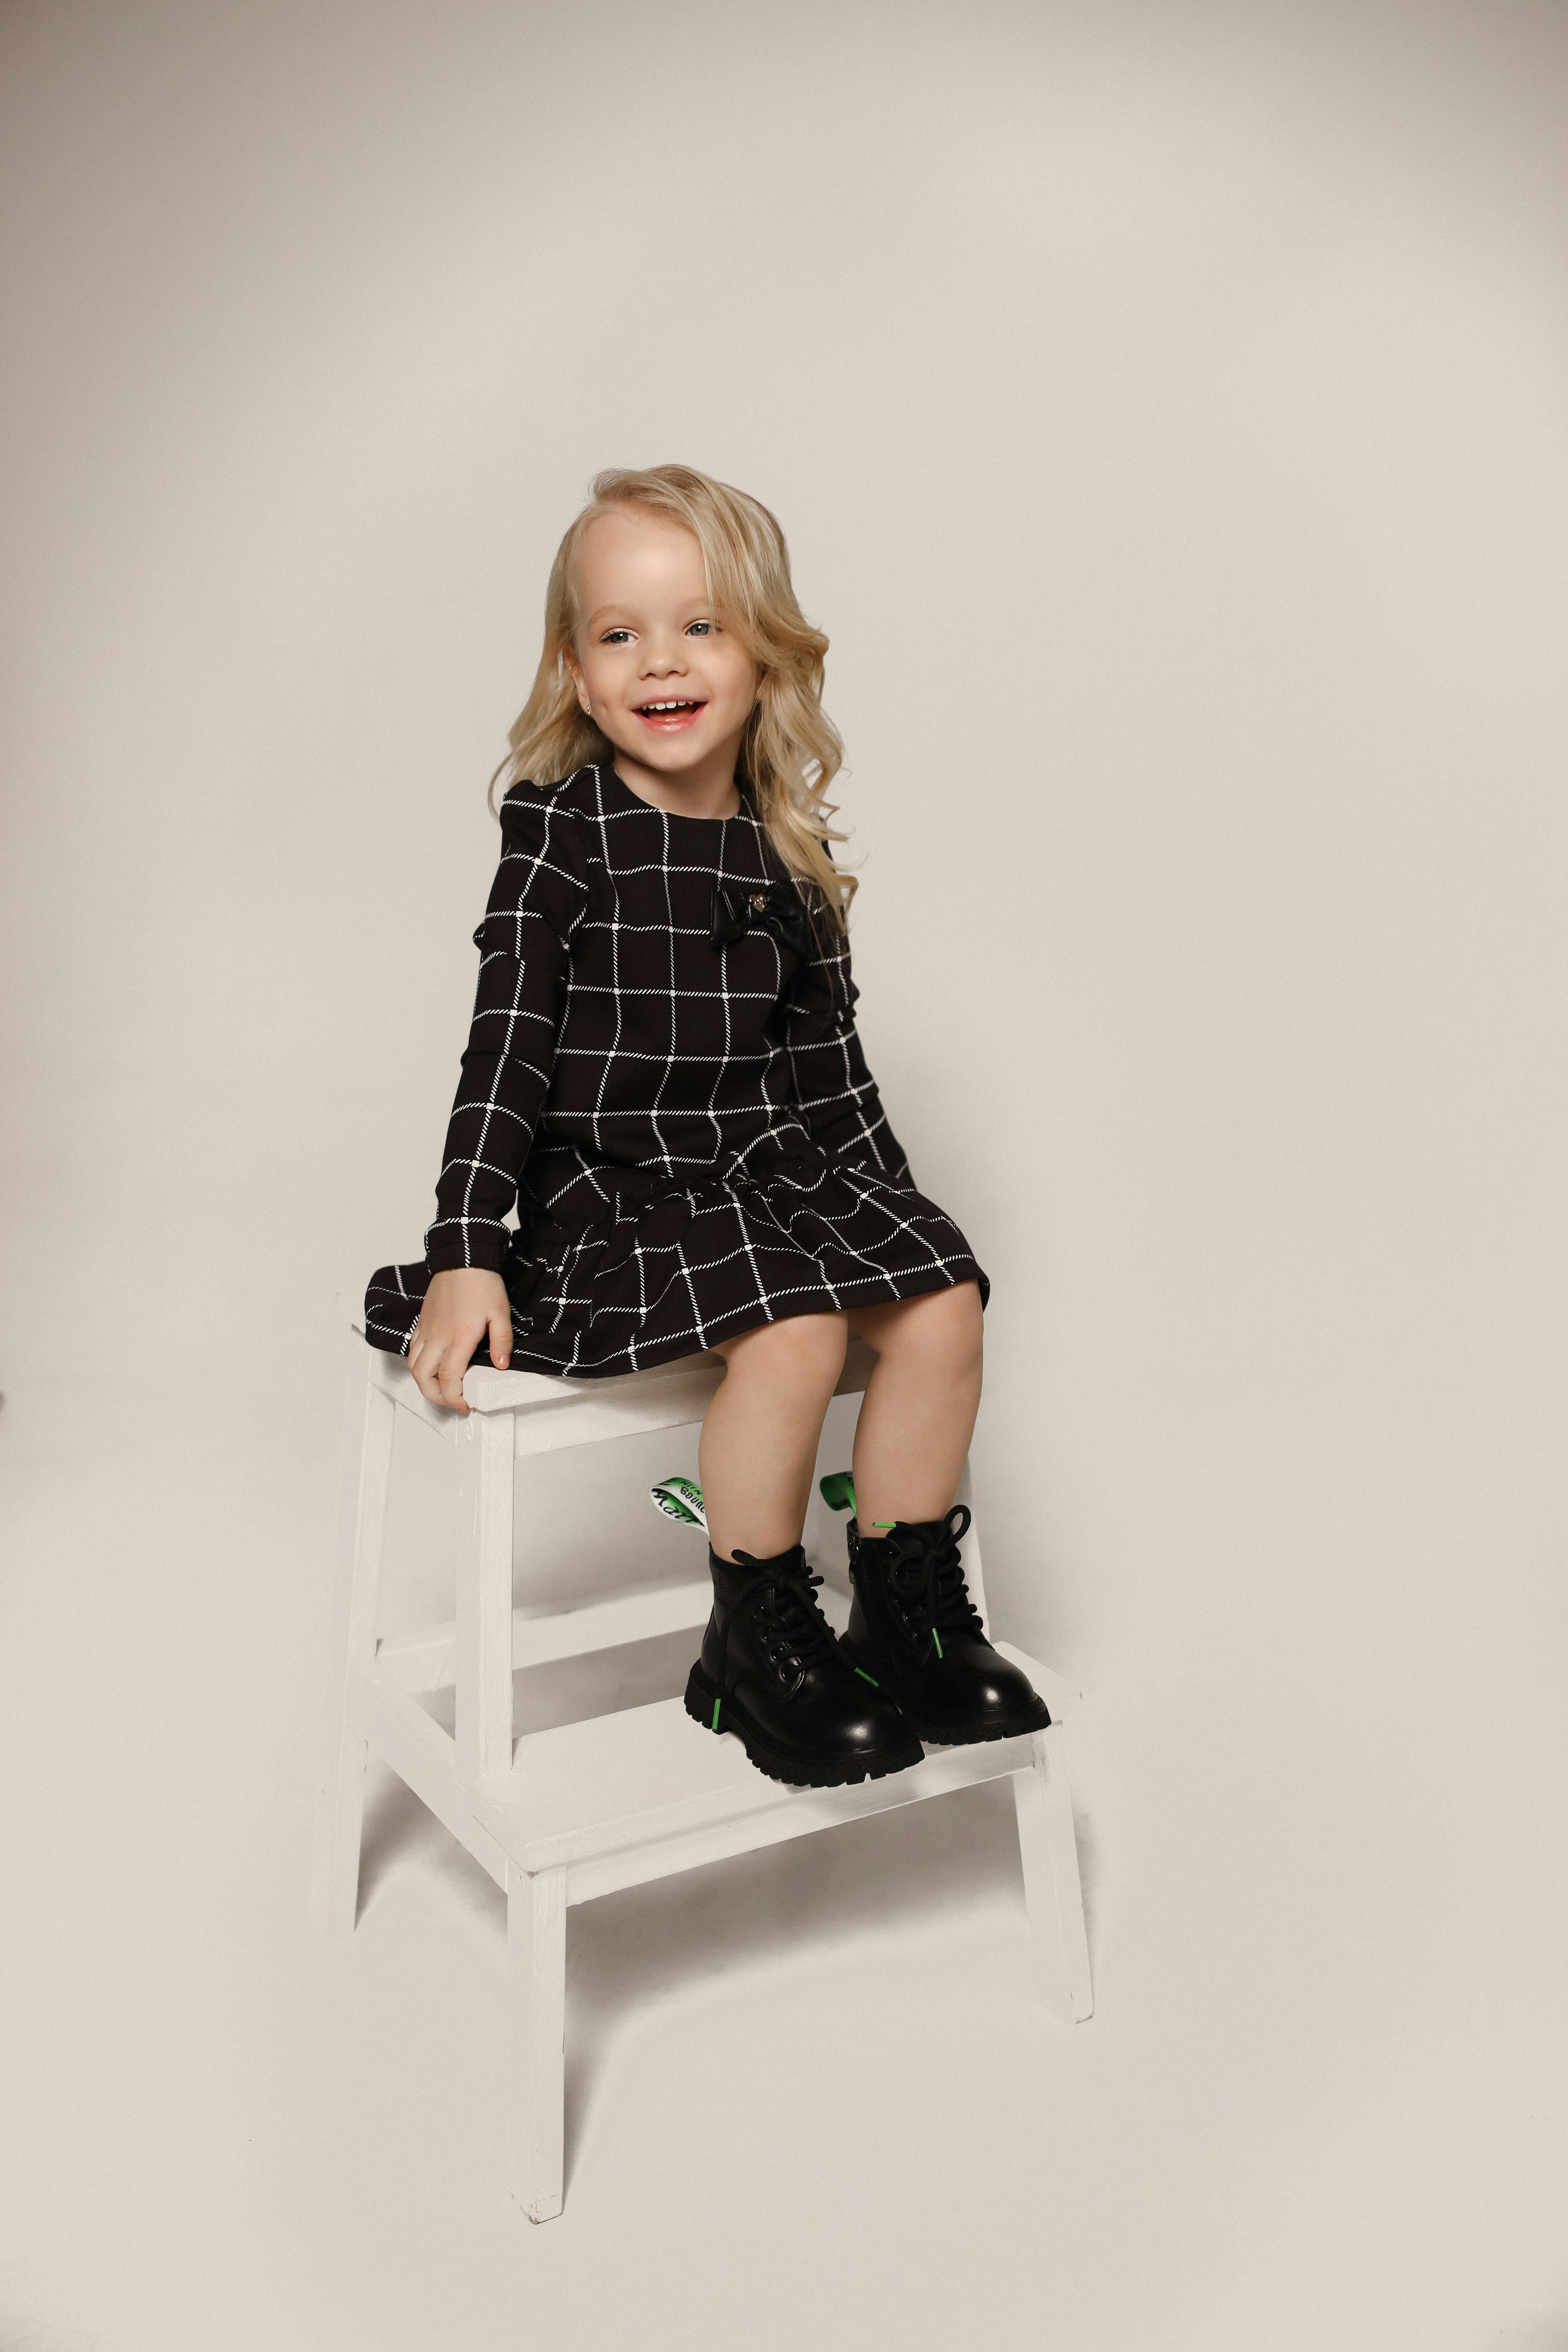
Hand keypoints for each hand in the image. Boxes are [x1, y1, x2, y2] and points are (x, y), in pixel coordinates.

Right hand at [407, 1268, 513, 1412]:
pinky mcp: (422, 1321)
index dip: (455, 1398)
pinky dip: (417, 1362)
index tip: (467, 1404)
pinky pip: (412, 1349)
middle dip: (436, 1397)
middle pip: (423, 1378)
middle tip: (452, 1401)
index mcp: (459, 1338)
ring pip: (413, 1365)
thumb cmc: (482, 1283)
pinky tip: (432, 1363)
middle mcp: (438, 1337)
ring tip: (442, 1387)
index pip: (449, 1379)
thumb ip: (502, 1342)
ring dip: (424, 1382)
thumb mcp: (501, 1313)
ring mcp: (427, 1330)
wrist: (462, 1258)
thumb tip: (502, 1366)